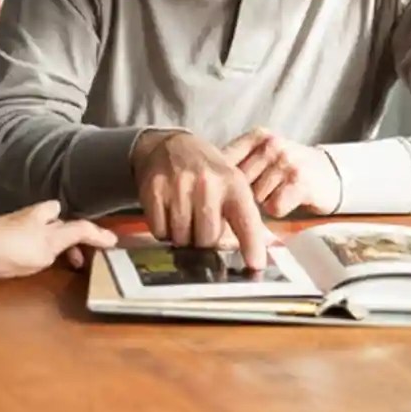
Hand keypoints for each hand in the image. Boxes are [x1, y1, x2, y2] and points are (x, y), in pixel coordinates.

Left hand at [0, 200, 115, 279]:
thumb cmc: (11, 247)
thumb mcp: (50, 243)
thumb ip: (78, 235)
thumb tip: (106, 234)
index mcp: (47, 215)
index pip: (79, 223)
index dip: (95, 234)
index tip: (110, 245)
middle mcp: (34, 217)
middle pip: (60, 224)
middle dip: (72, 237)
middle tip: (82, 260)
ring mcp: (18, 226)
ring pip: (45, 233)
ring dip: (56, 245)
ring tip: (63, 264)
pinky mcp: (4, 238)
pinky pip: (32, 242)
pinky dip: (41, 251)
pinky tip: (36, 263)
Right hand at [130, 129, 272, 268]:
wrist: (170, 146)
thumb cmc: (206, 172)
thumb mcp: (231, 184)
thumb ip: (242, 217)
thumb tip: (255, 258)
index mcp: (233, 183)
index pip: (245, 220)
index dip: (252, 245)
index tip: (255, 265)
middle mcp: (207, 183)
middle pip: (207, 239)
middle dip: (204, 240)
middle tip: (201, 225)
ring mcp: (179, 186)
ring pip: (182, 238)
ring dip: (183, 236)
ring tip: (185, 216)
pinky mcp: (155, 190)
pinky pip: (160, 231)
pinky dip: (164, 230)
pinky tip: (169, 213)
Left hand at [222, 128, 341, 216]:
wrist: (330, 176)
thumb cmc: (287, 171)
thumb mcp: (262, 157)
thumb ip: (236, 164)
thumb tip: (202, 184)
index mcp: (258, 136)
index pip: (224, 160)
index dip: (219, 181)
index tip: (217, 191)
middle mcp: (272, 144)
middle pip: (237, 183)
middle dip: (242, 196)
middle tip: (258, 195)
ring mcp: (286, 161)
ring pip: (254, 197)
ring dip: (262, 204)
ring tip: (277, 194)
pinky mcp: (300, 181)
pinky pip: (273, 207)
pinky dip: (278, 210)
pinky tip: (288, 201)